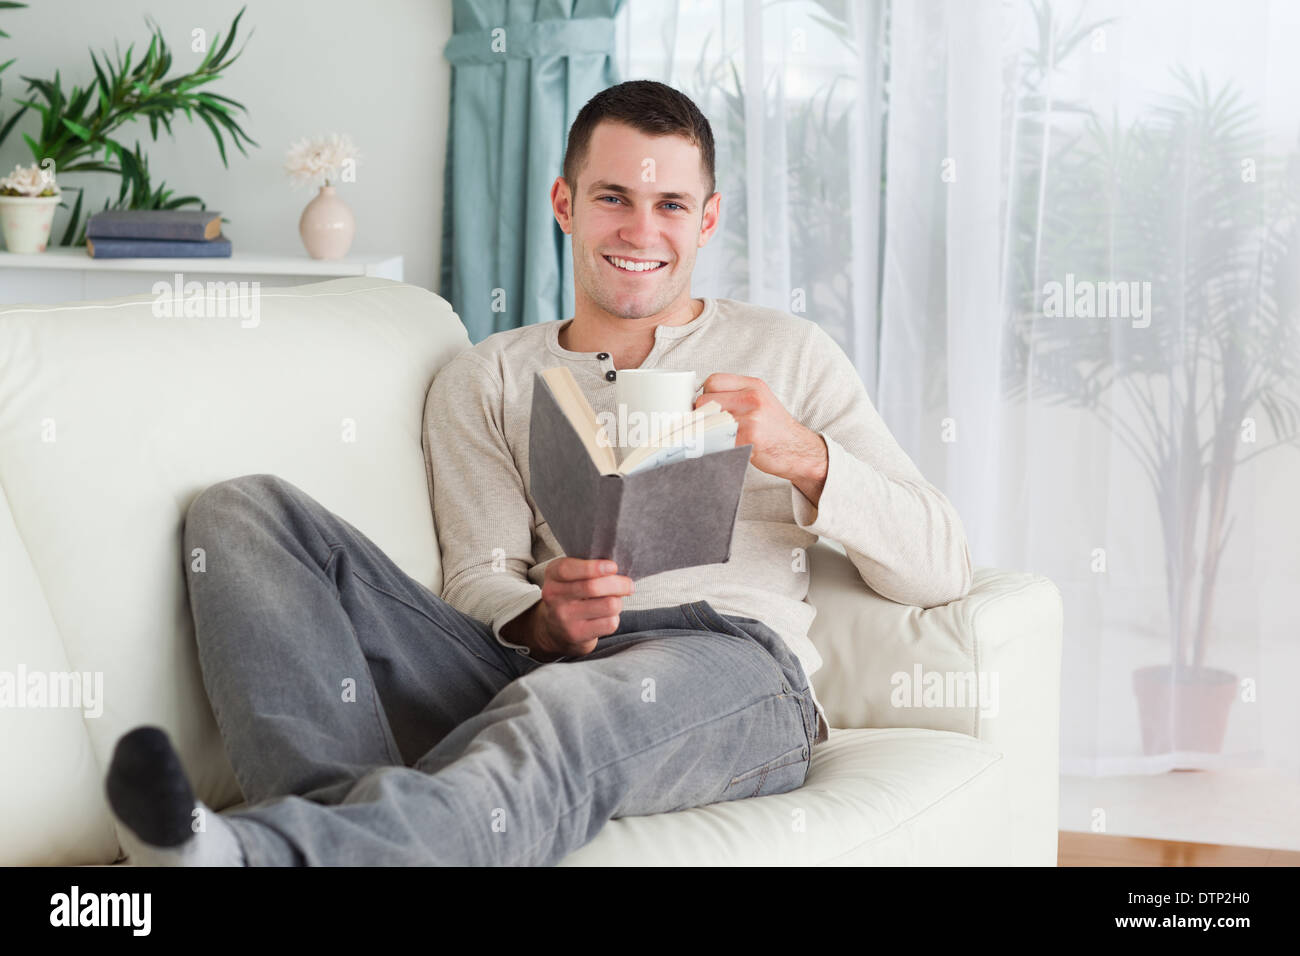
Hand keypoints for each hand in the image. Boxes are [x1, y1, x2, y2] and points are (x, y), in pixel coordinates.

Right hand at [504, 558, 633, 659]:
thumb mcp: (571, 575)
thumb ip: (589, 568)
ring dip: (618, 602)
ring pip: (608, 605)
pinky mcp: (576, 634)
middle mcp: (554, 596)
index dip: (594, 567)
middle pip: (593, 587)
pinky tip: (607, 616)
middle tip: (629, 584)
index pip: (568, 569)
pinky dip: (615, 618)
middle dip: (619, 584)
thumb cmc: (572, 594)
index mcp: (552, 574)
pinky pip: (609, 623)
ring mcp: (564, 617)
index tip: (613, 567)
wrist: (555, 629)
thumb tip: (618, 571)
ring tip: (614, 601)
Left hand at [695, 373, 827, 499]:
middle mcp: (752, 398)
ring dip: (706, 434)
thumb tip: (699, 404)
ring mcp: (751, 418)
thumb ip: (734, 397)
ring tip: (717, 440)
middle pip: (705, 401)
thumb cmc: (775, 429)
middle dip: (702, 416)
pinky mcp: (749, 438)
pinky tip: (726, 449)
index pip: (713, 381)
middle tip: (711, 428)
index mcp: (753, 385)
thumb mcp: (759, 402)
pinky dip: (715, 447)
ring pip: (707, 422)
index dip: (705, 396)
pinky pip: (717, 440)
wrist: (800, 451)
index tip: (708, 410)